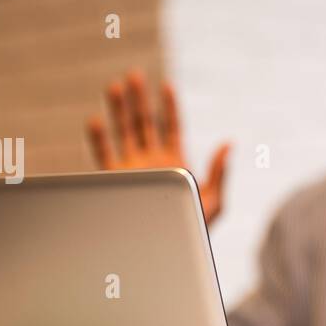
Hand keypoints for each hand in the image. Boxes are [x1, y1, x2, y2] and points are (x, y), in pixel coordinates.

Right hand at [86, 70, 231, 222]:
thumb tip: (229, 144)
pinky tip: (96, 120)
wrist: (168, 250)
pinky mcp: (114, 181)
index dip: (169, 106)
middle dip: (139, 99)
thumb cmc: (194, 230)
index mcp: (175, 162)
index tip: (166, 85)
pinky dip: (99, 138)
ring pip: (123, 132)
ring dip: (119, 109)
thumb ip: (220, 172)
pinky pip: (103, 156)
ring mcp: (131, 169)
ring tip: (116, 85)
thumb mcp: (214, 201)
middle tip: (134, 75)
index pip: (171, 127)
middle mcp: (151, 161)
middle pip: (144, 123)